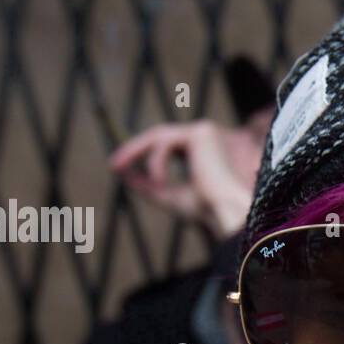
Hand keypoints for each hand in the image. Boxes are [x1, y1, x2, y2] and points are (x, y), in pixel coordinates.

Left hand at [108, 109, 273, 237]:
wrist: (229, 212)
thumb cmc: (207, 209)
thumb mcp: (169, 196)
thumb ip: (147, 185)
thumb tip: (122, 173)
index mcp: (201, 150)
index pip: (164, 145)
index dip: (141, 154)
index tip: (118, 167)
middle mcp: (205, 137)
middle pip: (158, 135)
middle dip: (133, 149)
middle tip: (114, 165)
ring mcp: (204, 132)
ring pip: (159, 136)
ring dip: (141, 155)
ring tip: (136, 176)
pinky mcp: (201, 133)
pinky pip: (165, 142)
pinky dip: (157, 161)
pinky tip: (159, 181)